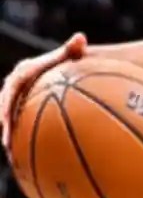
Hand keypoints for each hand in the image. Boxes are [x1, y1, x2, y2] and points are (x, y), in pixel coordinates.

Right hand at [0, 32, 86, 152]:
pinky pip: (21, 125)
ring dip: (10, 137)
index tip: (5, 119)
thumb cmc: (71, 62)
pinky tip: (28, 159)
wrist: (67, 68)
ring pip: (10, 120)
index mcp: (23, 73)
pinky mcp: (23, 109)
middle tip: (7, 141)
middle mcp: (16, 87)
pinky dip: (23, 139)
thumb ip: (73, 49)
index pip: (12, 88)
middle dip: (5, 125)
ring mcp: (18, 99)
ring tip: (13, 156)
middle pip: (5, 108)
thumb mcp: (72, 55)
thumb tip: (80, 38)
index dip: (6, 104)